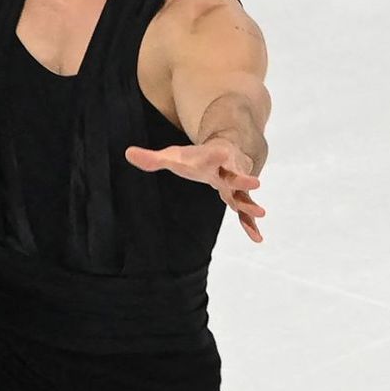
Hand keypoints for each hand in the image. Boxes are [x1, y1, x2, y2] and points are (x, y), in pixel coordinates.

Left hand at [126, 142, 267, 242]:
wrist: (226, 151)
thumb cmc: (196, 158)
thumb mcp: (175, 156)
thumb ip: (153, 158)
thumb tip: (127, 153)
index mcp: (212, 158)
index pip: (214, 156)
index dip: (216, 155)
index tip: (222, 153)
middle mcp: (228, 171)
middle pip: (236, 175)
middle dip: (244, 179)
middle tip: (256, 183)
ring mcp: (235, 186)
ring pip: (244, 196)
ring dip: (251, 204)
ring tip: (262, 213)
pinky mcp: (237, 198)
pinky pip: (245, 214)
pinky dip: (250, 225)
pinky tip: (258, 239)